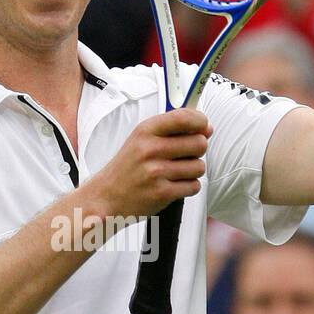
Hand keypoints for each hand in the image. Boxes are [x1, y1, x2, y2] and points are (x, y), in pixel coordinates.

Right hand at [89, 108, 212, 219]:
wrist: (106, 196)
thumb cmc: (128, 167)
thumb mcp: (141, 139)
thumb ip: (171, 130)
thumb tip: (207, 127)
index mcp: (146, 131)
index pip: (184, 118)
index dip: (201, 121)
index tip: (204, 126)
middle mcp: (150, 149)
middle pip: (199, 143)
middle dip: (198, 150)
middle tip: (186, 155)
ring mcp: (156, 172)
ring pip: (199, 166)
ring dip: (193, 170)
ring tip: (177, 172)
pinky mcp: (162, 193)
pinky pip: (193, 186)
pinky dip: (189, 187)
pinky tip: (175, 185)